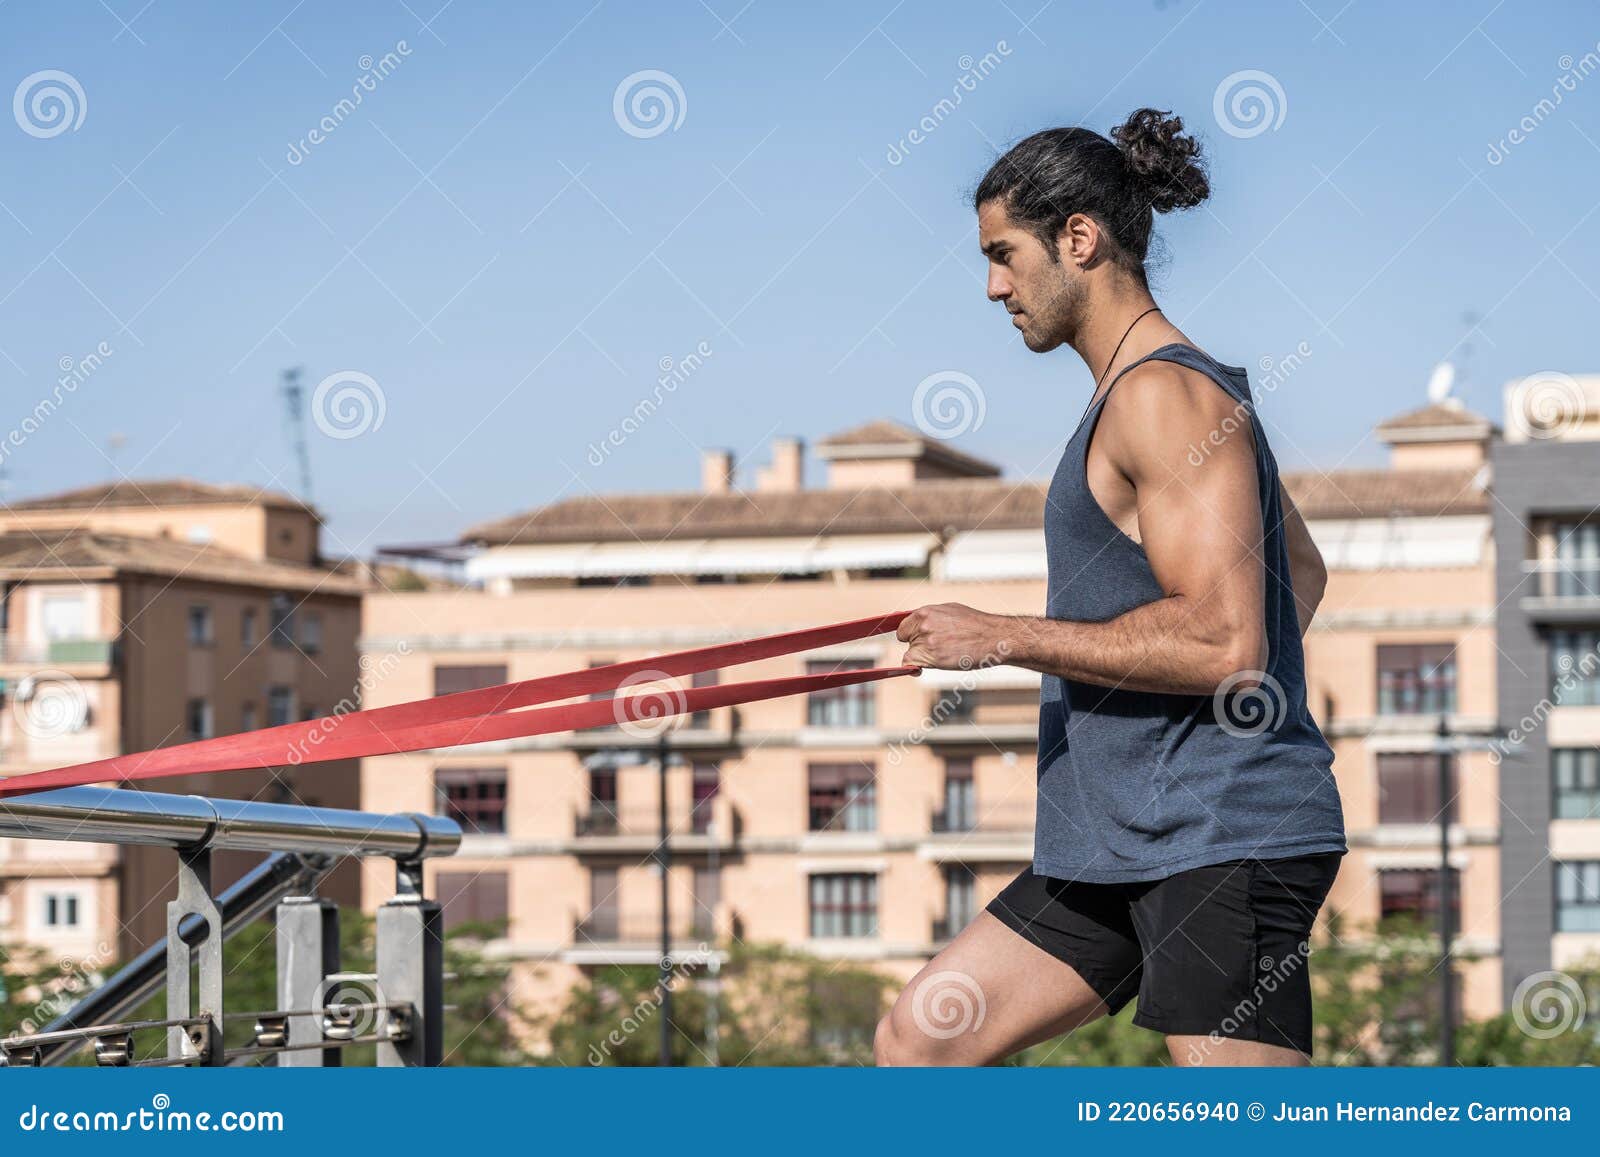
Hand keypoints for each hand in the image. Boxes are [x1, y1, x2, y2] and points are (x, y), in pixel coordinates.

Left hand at [896, 603, 1013, 670]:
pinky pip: (911, 664)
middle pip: (906, 639)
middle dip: (916, 644)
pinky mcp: (933, 657)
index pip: (903, 626)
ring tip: (941, 655)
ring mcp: (927, 641)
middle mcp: (923, 625)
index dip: (910, 634)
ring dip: (922, 657)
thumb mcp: (950, 610)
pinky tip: (921, 669)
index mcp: (926, 612)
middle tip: (935, 647)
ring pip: (911, 653)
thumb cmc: (976, 624)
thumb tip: (918, 623)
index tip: (915, 640)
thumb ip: (931, 617)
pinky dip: (914, 668)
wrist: (993, 637)